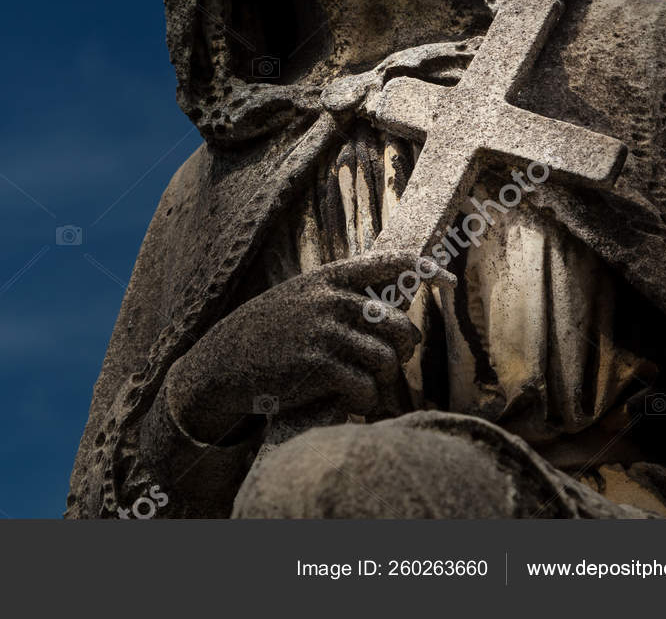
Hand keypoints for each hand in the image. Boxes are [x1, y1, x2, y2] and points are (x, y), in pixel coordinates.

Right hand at [162, 249, 448, 441]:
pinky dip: (363, 402)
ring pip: (387, 360)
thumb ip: (334, 298)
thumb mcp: (295, 300)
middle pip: (401, 325)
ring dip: (379, 380)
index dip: (423, 268)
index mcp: (326, 279)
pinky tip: (346, 402)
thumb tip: (387, 310)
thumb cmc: (263, 335)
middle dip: (402, 350)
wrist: (219, 364)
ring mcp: (324, 333)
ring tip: (358, 384)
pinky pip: (366, 389)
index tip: (447, 279)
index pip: (387, 262)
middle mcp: (329, 300)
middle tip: (385, 362)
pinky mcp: (318, 367)